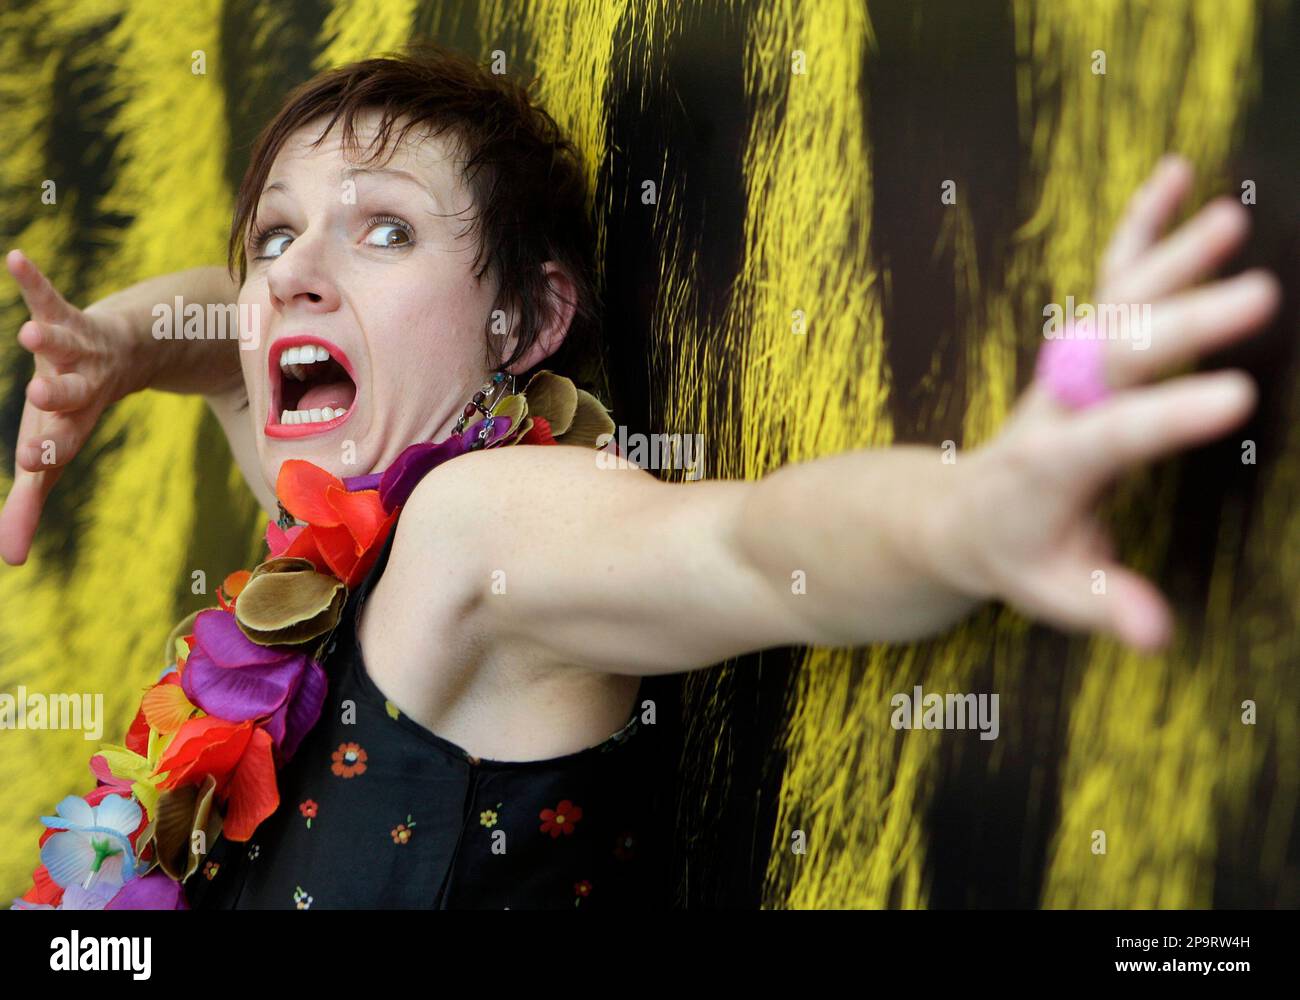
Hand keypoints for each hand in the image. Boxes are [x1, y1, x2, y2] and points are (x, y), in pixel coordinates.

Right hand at [0, 249, 149, 564]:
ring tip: (28, 335)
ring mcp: (80, 352)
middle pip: (73, 394)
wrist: (131, 357)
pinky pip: (52, 298)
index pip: (59, 441)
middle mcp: (82, 388)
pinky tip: (17, 259)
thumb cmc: (77, 413)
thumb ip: (30, 504)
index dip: (47, 447)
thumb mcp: (51, 454)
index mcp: (73, 423)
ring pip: (67, 346)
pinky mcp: (72, 318)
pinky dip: (35, 280)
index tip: (30, 458)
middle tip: (40, 398)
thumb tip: (12, 562)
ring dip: (50, 341)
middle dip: (59, 397)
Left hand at [955, 156, 1280, 650]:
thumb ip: (1099, 605)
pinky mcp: (1078, 346)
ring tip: (1229, 219)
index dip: (1166, 417)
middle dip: (1182, 324)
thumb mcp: (1049, 592)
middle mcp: (1056, 404)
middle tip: (1258, 294)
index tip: (1235, 398)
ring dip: (1167, 261)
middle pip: (1116, 357)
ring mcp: (1065, 368)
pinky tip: (1177, 174)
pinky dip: (1138, 228)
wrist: (959, 513)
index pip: (1109, 438)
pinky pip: (1106, 280)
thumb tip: (1154, 634)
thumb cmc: (1011, 553)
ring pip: (1113, 305)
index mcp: (1049, 468)